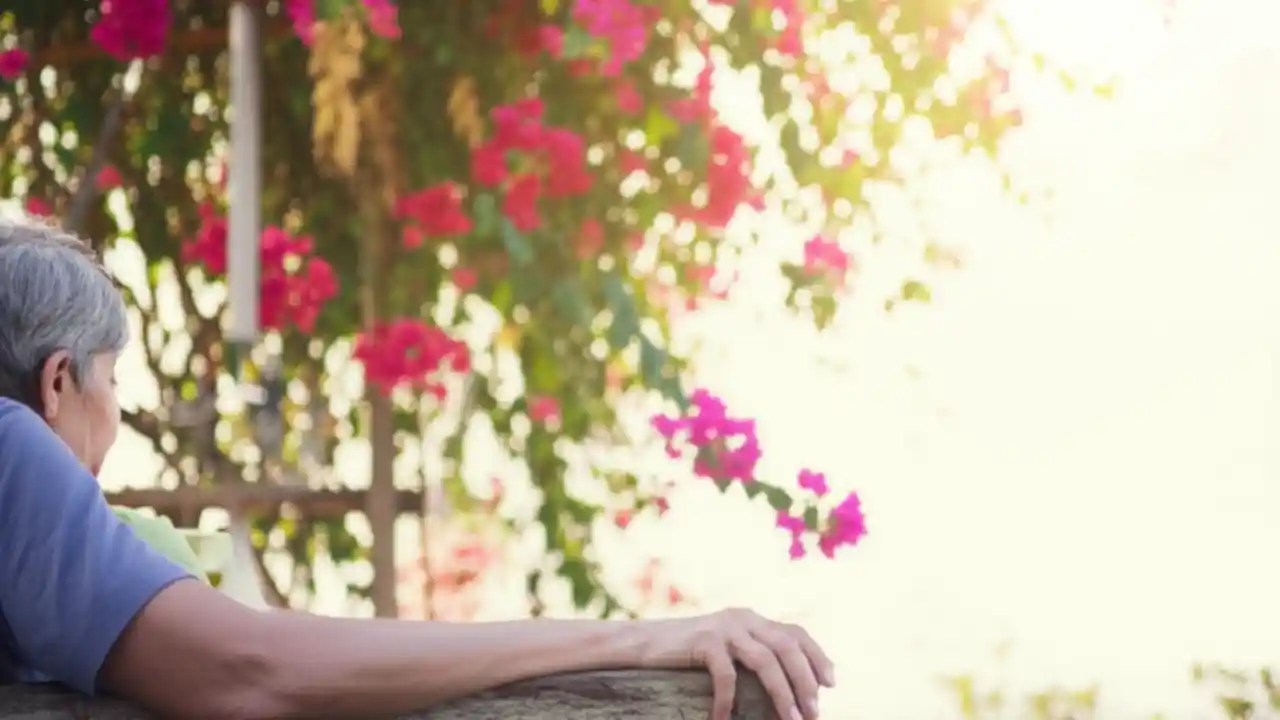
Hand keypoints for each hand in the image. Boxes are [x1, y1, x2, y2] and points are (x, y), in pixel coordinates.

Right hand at [638, 608, 834, 719]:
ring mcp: (724, 628)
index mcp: (752, 618)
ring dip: (783, 693)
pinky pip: (727, 676)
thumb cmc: (685, 655)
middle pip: (787, 646)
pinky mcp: (704, 641)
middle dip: (806, 681)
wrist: (642, 644)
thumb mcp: (725, 649)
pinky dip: (730, 702)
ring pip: (766, 660)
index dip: (817, 656)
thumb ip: (751, 655)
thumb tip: (787, 687)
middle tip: (813, 712)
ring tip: (791, 719)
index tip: (831, 682)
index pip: (794, 632)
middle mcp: (742, 618)